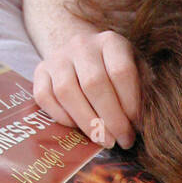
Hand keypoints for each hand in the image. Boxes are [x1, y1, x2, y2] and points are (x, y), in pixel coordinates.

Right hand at [32, 30, 140, 148]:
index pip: (121, 72)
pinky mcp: (39, 71)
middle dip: (111, 119)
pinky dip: (62, 118)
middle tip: (122, 140)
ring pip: (67, 92)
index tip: (137, 127)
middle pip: (94, 84)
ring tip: (104, 140)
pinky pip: (45, 98)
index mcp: (110, 41)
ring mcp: (57, 58)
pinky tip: (78, 129)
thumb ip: (141, 90)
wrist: (80, 51)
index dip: (130, 104)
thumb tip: (141, 124)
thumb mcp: (135, 69)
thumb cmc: (114, 68)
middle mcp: (81, 45)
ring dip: (87, 123)